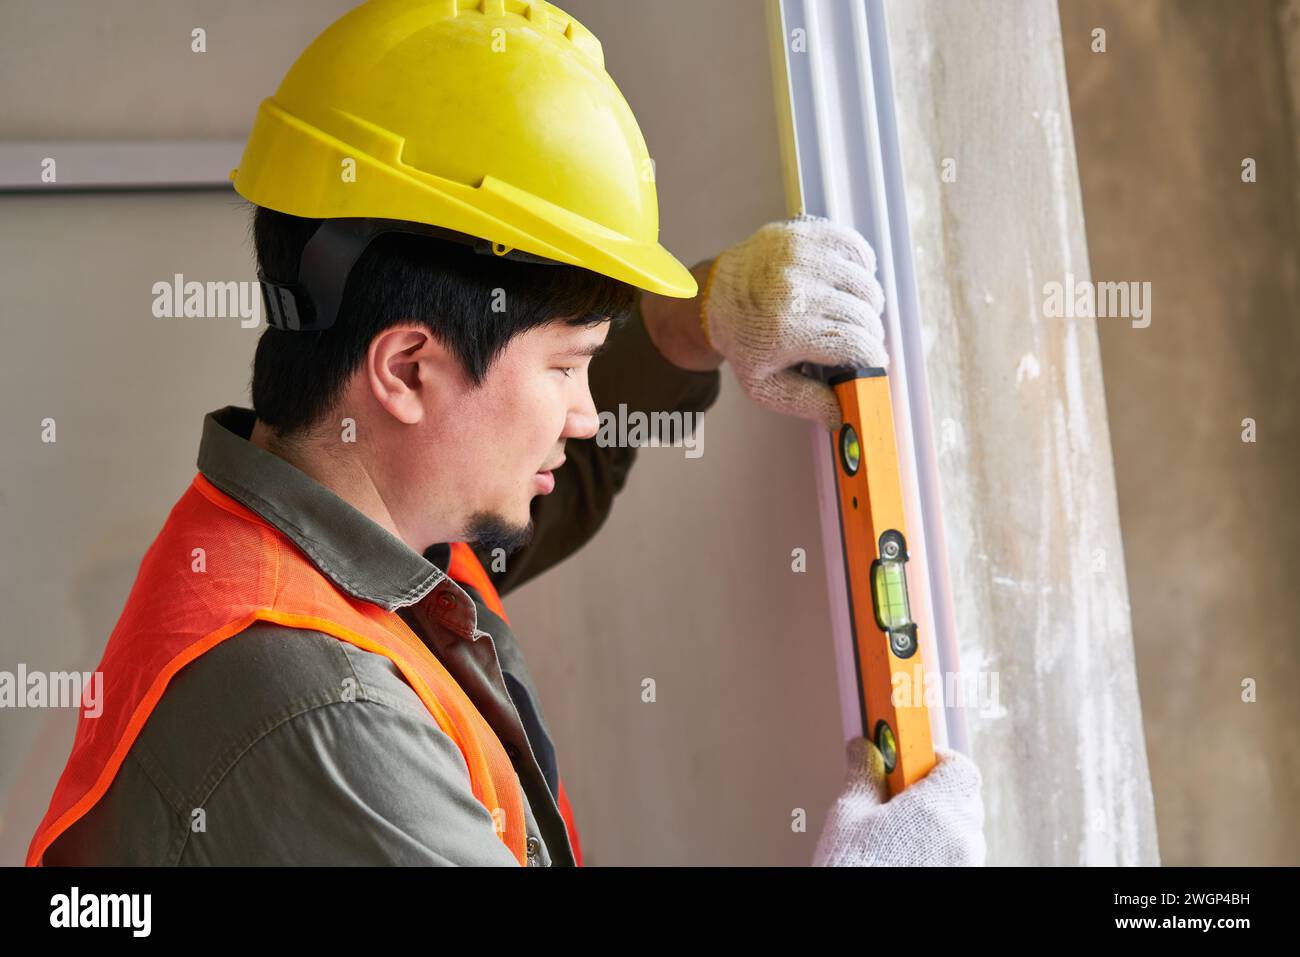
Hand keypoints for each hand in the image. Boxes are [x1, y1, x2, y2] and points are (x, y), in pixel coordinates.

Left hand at [701, 214, 887, 429]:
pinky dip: (861, 267)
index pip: (856, 344)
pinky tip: (847, 284)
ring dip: (868, 303)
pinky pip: (855, 248)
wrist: (712, 298)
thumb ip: (807, 403)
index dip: (873, 356)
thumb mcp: (765, 386)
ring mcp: (799, 255)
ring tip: (852, 315)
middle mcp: (795, 289)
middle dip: (869, 334)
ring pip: (865, 282)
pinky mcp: (802, 233)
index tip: (873, 362)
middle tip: (859, 343)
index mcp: (786, 329)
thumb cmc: (743, 344)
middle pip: (865, 314)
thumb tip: (845, 417)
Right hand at [812, 736, 985, 865]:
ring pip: (963, 830)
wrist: (858, 921)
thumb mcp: (849, 814)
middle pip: (964, 797)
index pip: (960, 767)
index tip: (913, 760)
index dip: (938, 759)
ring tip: (900, 831)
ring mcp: (965, 865)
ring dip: (939, 823)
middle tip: (901, 794)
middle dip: (936, 791)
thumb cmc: (854, 869)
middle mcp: (961, 837)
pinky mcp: (960, 880)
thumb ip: (863, 775)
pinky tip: (908, 855)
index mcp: (937, 807)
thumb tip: (863, 750)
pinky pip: (959, 857)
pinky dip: (940, 849)